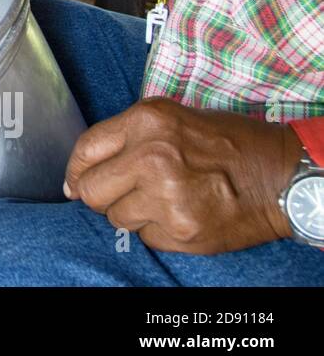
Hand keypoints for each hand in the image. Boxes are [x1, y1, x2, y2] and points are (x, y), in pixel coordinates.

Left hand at [64, 99, 302, 253]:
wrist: (278, 176)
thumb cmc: (226, 144)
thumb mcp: (172, 118)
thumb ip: (124, 137)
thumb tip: (79, 173)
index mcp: (147, 121)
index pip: (85, 150)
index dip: (76, 170)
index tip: (77, 181)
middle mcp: (152, 156)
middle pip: (90, 190)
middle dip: (101, 195)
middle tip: (123, 192)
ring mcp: (166, 196)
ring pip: (115, 217)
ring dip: (132, 212)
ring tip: (162, 199)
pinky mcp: (181, 230)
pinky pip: (144, 237)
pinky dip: (157, 230)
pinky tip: (180, 213)